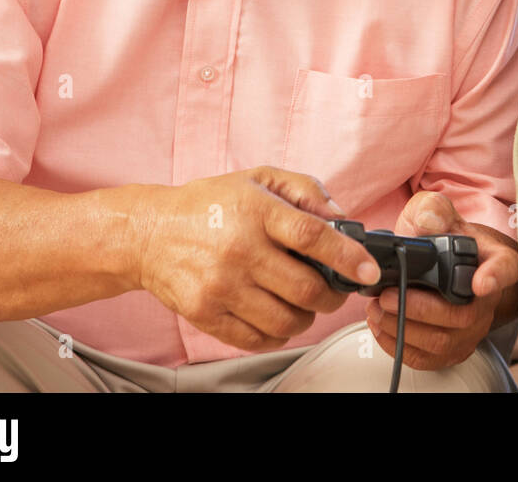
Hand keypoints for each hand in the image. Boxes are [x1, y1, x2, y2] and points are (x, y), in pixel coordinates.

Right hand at [134, 166, 379, 351]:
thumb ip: (306, 191)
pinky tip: (278, 317)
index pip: (312, 236)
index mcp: (256, 211)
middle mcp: (239, 250)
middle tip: (336, 291)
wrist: (149, 233)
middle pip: (305, 288)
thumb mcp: (259, 179)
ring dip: (308, 317)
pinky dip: (278, 334)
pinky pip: (257, 339)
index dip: (347, 256)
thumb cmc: (211, 204)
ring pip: (286, 319)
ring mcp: (220, 286)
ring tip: (304, 304)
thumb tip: (343, 221)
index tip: (368, 271)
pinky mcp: (205, 314)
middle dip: (333, 296)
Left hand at [364, 190, 517, 369]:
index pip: (505, 269)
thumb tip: (427, 224)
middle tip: (387, 295)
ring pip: (442, 342)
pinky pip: (428, 359)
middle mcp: (489, 300)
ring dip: (403, 329)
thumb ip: (432, 210)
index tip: (480, 283)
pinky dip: (399, 346)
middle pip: (463, 316)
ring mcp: (473, 328)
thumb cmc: (443, 237)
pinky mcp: (454, 349)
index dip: (494, 277)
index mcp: (495, 260)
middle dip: (419, 309)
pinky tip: (381, 326)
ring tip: (377, 309)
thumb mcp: (437, 212)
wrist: (441, 263)